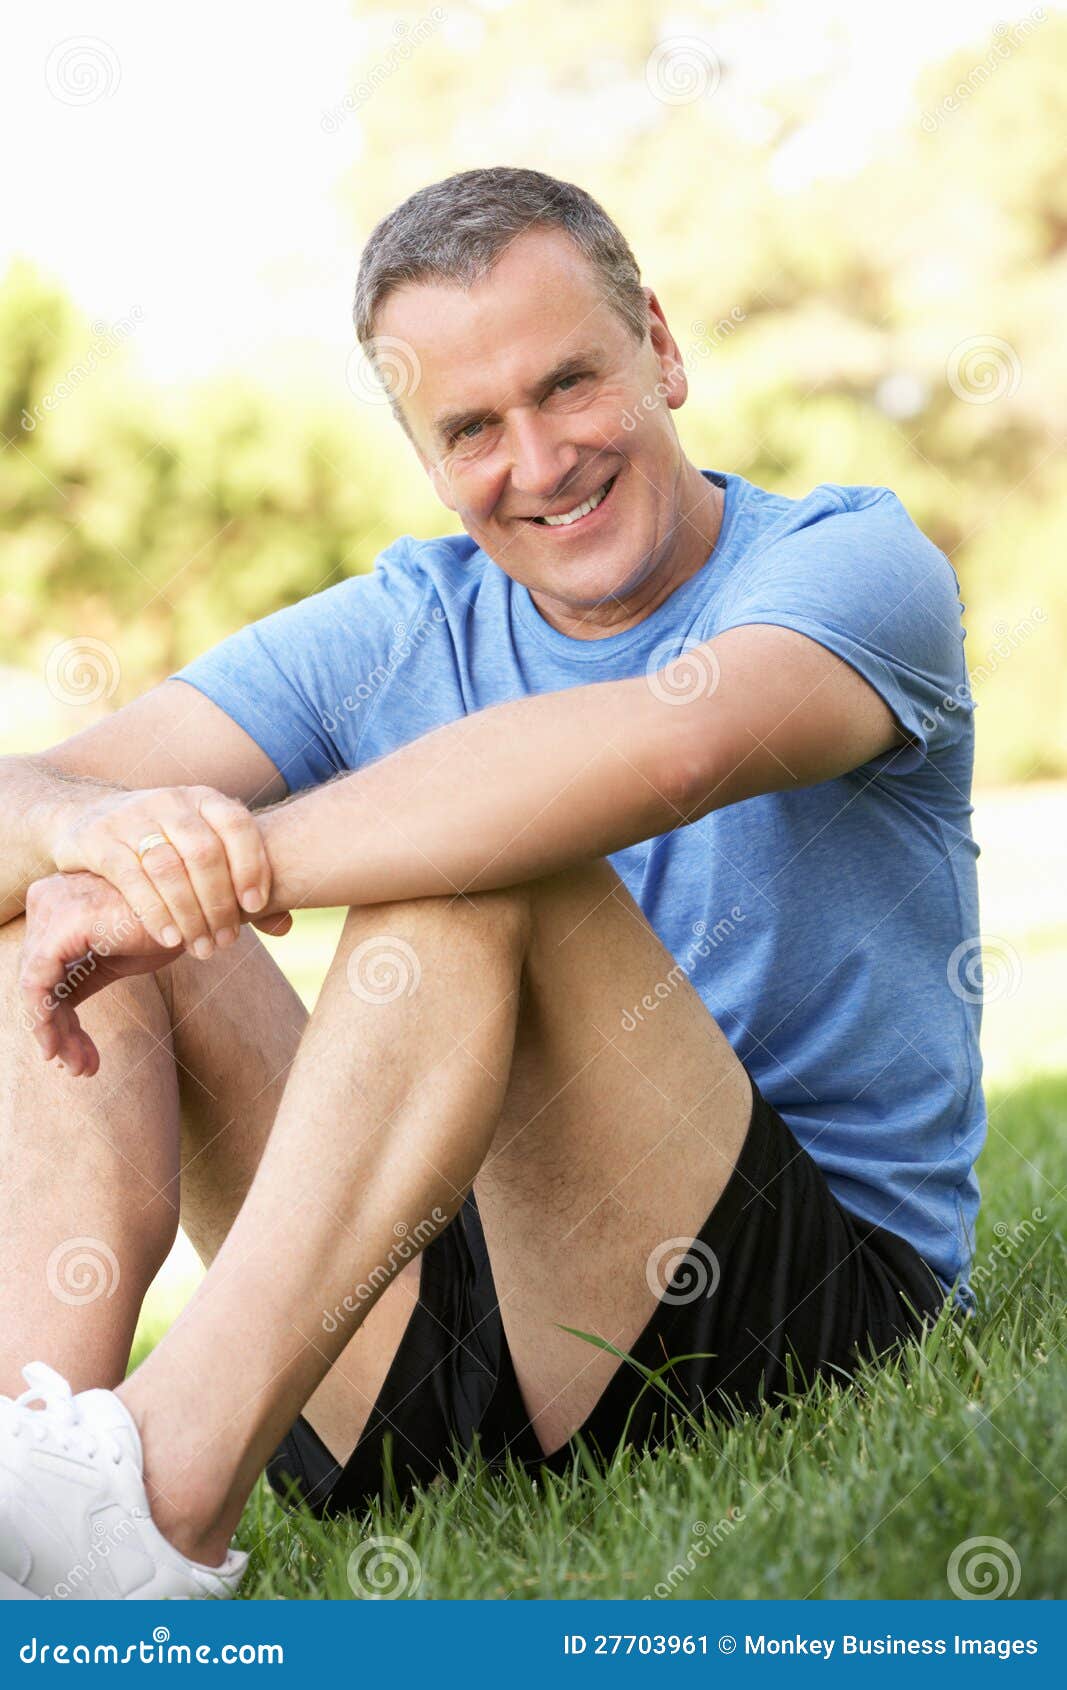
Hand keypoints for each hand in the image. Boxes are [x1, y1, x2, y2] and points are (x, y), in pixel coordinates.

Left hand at [19, 871, 294, 1076]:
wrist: (212, 904)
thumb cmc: (173, 924)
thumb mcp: (117, 956)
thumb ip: (82, 977)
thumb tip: (54, 1022)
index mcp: (59, 900)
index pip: (41, 969)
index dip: (54, 1017)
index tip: (78, 1055)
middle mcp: (48, 897)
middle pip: (34, 979)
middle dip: (56, 1032)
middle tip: (80, 1068)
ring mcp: (54, 906)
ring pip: (32, 987)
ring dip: (53, 1034)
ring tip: (80, 1067)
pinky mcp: (65, 923)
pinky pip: (38, 984)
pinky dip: (47, 1022)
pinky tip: (66, 1049)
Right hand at [49, 784, 274, 957]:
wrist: (88, 818)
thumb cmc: (163, 844)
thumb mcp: (202, 851)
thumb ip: (242, 884)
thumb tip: (285, 926)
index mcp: (203, 800)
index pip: (237, 825)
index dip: (251, 866)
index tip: (255, 907)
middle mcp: (170, 801)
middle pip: (204, 853)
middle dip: (219, 904)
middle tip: (226, 942)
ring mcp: (132, 817)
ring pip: (168, 868)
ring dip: (189, 915)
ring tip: (201, 948)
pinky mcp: (99, 839)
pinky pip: (131, 878)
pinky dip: (154, 912)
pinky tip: (168, 939)